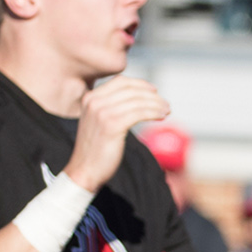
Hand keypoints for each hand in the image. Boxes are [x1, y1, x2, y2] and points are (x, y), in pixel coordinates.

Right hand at [62, 77, 170, 192]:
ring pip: (137, 101)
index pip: (120, 81)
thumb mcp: (99, 121)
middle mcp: (94, 101)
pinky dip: (153, 112)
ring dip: (156, 104)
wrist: (84, 169)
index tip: (154, 91)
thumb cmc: (96, 149)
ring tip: (167, 111)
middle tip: (165, 103)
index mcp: (90, 98)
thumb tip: (137, 99)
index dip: (140, 84)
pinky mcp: (112, 125)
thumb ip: (111, 107)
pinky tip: (161, 117)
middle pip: (130, 89)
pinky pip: (139, 113)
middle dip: (152, 95)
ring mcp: (102, 112)